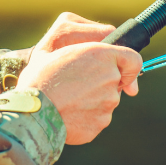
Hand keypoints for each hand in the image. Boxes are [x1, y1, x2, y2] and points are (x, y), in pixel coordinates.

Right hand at [17, 12, 142, 144]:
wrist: (31, 112)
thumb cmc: (39, 76)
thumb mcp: (54, 46)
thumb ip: (83, 40)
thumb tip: (105, 47)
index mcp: (101, 55)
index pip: (134, 59)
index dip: (129, 66)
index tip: (123, 73)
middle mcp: (110, 79)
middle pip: (116, 82)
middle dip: (101, 83)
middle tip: (75, 84)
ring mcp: (108, 104)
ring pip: (107, 101)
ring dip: (93, 100)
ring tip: (67, 99)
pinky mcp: (100, 124)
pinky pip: (97, 118)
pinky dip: (86, 117)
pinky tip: (67, 113)